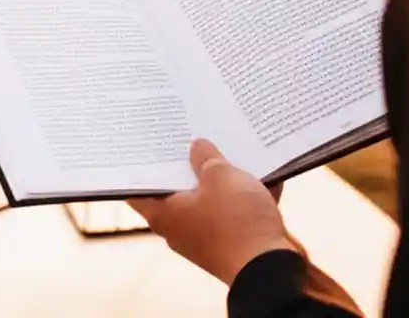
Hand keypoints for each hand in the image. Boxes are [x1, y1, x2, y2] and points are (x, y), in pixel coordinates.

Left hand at [128, 140, 295, 284]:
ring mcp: (206, 240)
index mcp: (164, 214)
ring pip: (209, 202)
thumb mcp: (221, 176)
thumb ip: (206, 157)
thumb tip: (196, 146)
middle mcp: (179, 230)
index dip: (140, 167)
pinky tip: (263, 178)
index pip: (138, 189)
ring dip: (221, 181)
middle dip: (187, 167)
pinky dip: (245, 198)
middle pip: (176, 193)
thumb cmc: (236, 220)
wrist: (270, 267)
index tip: (145, 148)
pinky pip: (234, 215)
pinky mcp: (231, 245)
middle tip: (190, 140)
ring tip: (230, 152)